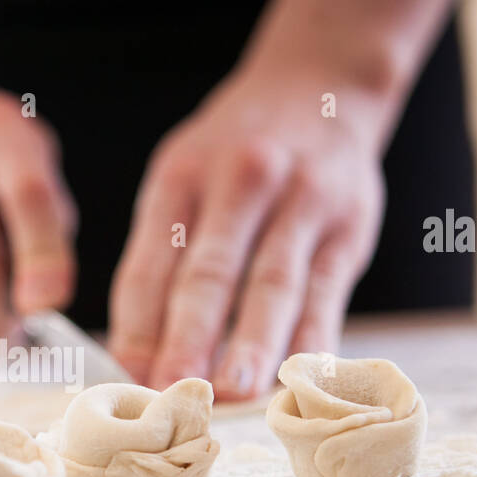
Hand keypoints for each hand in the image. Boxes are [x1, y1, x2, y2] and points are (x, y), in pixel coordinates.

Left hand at [108, 68, 385, 399]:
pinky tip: (296, 378)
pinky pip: (325, 291)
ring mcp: (299, 202)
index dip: (136, 326)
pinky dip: (311, 339)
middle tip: (173, 389)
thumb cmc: (234, 155)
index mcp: (181, 178)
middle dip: (187, 337)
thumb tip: (140, 354)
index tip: (128, 379)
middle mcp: (239, 183)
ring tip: (234, 392)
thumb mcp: (182, 179)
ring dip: (252, 343)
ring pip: (272, 284)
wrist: (321, 85)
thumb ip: (162, 257)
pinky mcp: (348, 225)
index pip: (149, 264)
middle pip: (209, 273)